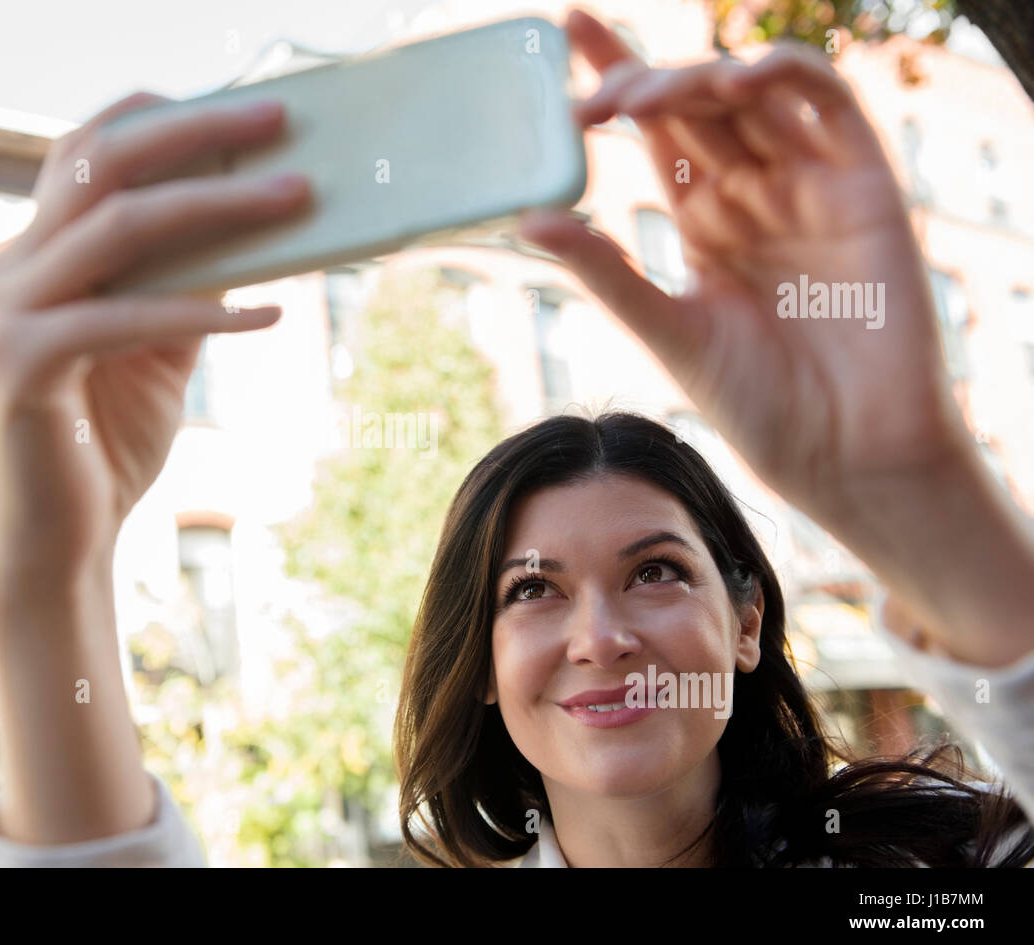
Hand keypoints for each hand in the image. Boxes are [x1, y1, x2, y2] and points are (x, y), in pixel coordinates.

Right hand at [0, 91, 310, 580]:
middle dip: (197, 135)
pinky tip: (272, 314)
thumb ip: (186, 282)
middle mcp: (11, 267)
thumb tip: (254, 219)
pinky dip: (204, 312)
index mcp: (37, 252)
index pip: (88, 152)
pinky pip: (124, 318)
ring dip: (218, 207)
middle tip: (279, 120)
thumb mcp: (159, 346)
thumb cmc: (109, 441)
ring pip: (119, 228)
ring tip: (297, 200)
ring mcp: (7, 313)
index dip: (159, 118)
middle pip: (103, 165)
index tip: (241, 108)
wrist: (64, 541)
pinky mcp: (22, 367)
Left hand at [516, 9, 972, 516]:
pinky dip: (788, 77)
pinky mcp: (865, 187)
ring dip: (698, 79)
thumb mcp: (670, 330)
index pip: (655, 130)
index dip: (617, 75)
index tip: (564, 33)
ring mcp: (809, 184)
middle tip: (591, 100)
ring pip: (753, 95)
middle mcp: (754, 192)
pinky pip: (831, 105)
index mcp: (704, 220)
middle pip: (696, 103)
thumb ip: (609, 272)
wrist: (846, 454)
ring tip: (640, 98)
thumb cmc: (761, 405)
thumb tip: (528, 219)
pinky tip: (738, 80)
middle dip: (642, 82)